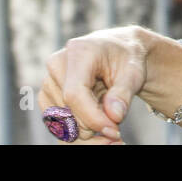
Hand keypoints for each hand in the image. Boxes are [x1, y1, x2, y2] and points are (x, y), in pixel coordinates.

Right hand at [40, 27, 152, 143]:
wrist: (119, 50)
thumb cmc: (127, 59)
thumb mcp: (134, 72)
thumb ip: (123, 93)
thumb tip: (114, 116)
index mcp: (79, 52)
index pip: (75, 94)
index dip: (92, 117)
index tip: (113, 130)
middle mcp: (57, 65)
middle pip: (67, 110)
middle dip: (93, 126)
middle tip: (116, 128)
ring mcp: (49, 81)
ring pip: (60, 121)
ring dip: (85, 130)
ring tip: (109, 121)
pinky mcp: (47, 95)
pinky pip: (57, 123)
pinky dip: (77, 130)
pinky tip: (97, 122)